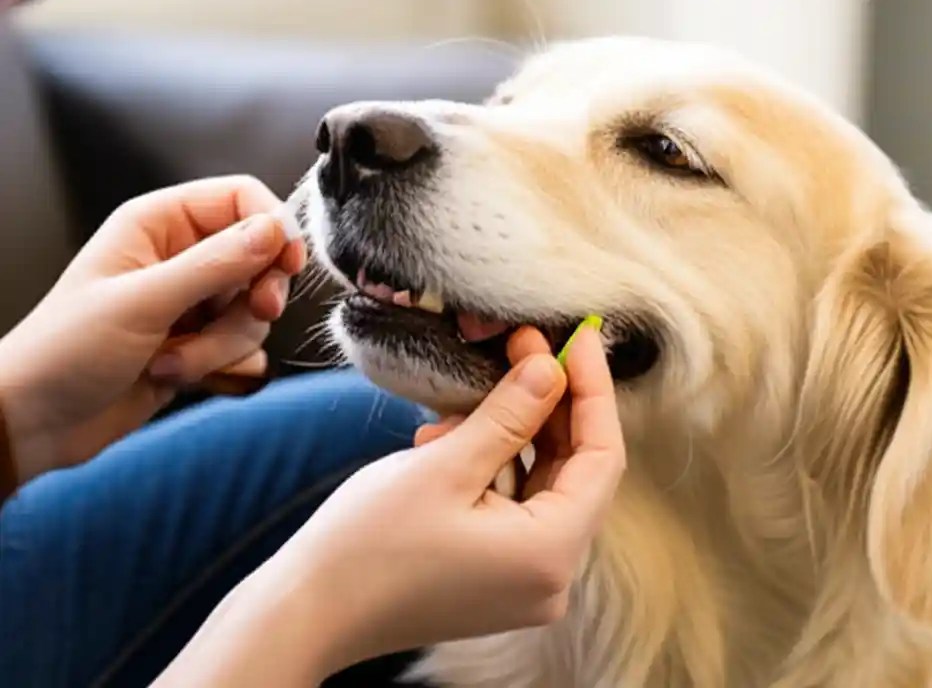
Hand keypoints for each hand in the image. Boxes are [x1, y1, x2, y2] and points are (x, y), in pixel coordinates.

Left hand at [0, 176, 305, 479]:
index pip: (242, 199)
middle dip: (255, 297)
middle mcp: (181, 258)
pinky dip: (224, 368)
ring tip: (171, 362)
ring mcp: (192, 305)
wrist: (35, 423)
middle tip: (254, 313)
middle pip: (261, 260)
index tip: (289, 264)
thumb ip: (215, 264)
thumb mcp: (143, 302)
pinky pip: (247, 350)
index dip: (274, 226)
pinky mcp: (200, 346)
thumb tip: (275, 230)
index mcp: (159, 225)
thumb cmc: (65, 351)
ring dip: (224, 345)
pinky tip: (178, 376)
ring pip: (255, 312)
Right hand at [154, 326, 625, 685]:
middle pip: (577, 471)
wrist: (307, 614)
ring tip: (464, 402)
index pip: (603, 456)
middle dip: (549, 405)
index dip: (593, 390)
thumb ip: (510, 413)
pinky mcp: (500, 580)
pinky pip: (517, 509)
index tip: (575, 337)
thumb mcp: (444, 465)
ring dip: (513, 435)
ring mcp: (527, 584)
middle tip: (522, 346)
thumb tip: (552, 366)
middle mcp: (553, 578)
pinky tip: (451, 439)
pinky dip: (495, 468)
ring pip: (544, 485)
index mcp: (551, 553)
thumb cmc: (366, 546)